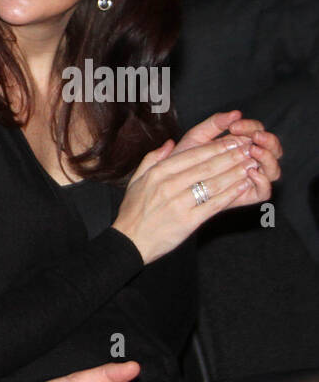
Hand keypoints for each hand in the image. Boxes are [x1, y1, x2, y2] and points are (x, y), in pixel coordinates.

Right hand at [113, 135, 258, 262]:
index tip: (233, 140)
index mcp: (157, 173)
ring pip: (213, 183)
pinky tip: (244, 185)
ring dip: (236, 172)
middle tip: (249, 148)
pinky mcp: (188, 221)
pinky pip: (214, 204)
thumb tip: (170, 143)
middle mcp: (168, 186)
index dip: (217, 146)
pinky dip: (231, 194)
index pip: (193, 155)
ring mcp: (178, 203)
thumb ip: (152, 159)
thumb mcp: (136, 181)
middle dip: (231, 156)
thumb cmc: (133, 212)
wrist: (130, 242)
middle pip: (207, 166)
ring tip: (251, 164)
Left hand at [172, 110, 280, 203]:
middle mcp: (251, 160)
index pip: (257, 131)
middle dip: (268, 140)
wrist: (172, 185)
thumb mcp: (197, 137)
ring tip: (254, 151)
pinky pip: (265, 191)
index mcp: (242, 144)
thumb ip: (215, 123)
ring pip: (273, 170)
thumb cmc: (184, 160)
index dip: (250, 126)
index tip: (234, 126)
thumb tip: (236, 113)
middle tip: (255, 136)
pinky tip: (251, 172)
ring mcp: (252, 178)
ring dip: (268, 158)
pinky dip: (263, 181)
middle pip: (273, 149)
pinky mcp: (248, 196)